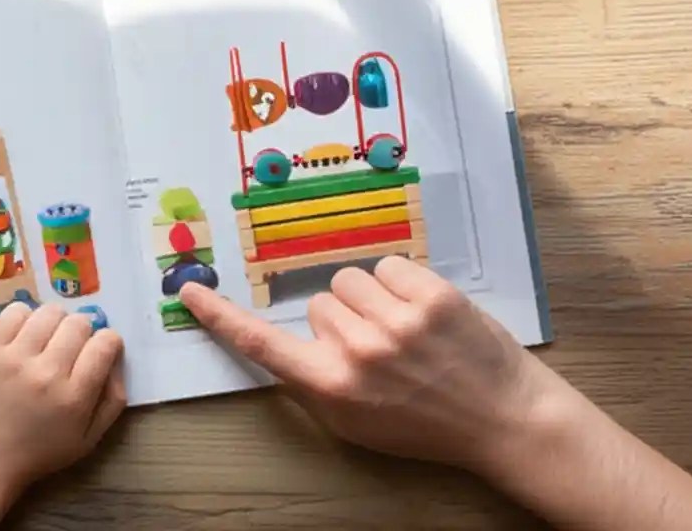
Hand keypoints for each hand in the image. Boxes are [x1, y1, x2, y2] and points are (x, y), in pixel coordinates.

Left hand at [0, 303, 125, 492]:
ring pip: (50, 312)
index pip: (105, 343)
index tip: (100, 352)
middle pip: (79, 323)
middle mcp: (46, 373)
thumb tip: (116, 358)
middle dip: (84, 331)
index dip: (109, 342)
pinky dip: (26, 317)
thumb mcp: (89, 438)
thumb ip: (112, 400)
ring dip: (57, 322)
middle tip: (73, 348)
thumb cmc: (41, 450)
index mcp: (74, 397)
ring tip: (49, 339)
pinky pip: (16, 311)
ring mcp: (15, 358)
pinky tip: (26, 335)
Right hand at [181, 257, 560, 472]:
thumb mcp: (353, 422)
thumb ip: (313, 380)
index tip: (190, 293)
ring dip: (372, 298)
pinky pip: (390, 266)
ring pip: (351, 279)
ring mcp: (396, 320)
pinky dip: (403, 284)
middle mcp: (357, 350)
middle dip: (342, 319)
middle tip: (379, 349)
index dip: (220, 317)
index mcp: (330, 386)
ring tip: (404, 330)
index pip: (261, 343)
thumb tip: (290, 339)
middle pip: (320, 302)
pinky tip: (424, 315)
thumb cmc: (422, 426)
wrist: (501, 419)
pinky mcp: (432, 296)